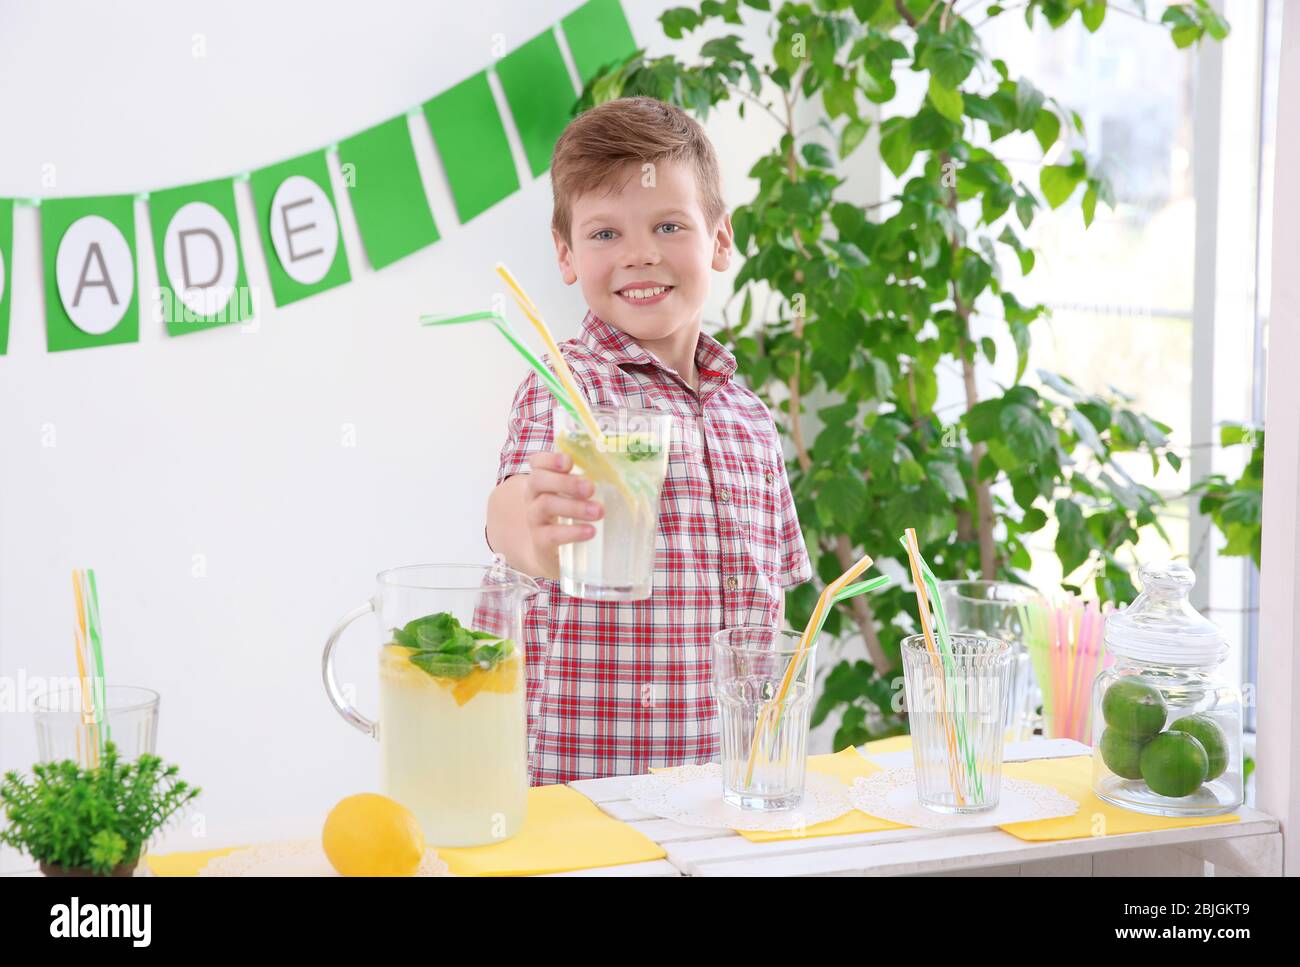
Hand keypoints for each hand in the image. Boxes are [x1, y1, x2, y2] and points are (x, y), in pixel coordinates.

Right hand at [523, 451, 603, 579]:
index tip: (569, 462)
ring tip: (598, 512)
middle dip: (566, 482)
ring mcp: (534, 519)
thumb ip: (586, 484)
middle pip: (538, 480)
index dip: (549, 459)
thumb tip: (620, 475)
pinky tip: (590, 531)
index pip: (537, 462)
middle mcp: (533, 496)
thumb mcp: (573, 497)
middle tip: (591, 488)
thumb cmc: (567, 517)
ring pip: (545, 505)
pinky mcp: (540, 542)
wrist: (549, 554)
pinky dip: (572, 532)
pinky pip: (552, 534)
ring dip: (574, 506)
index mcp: (542, 481)